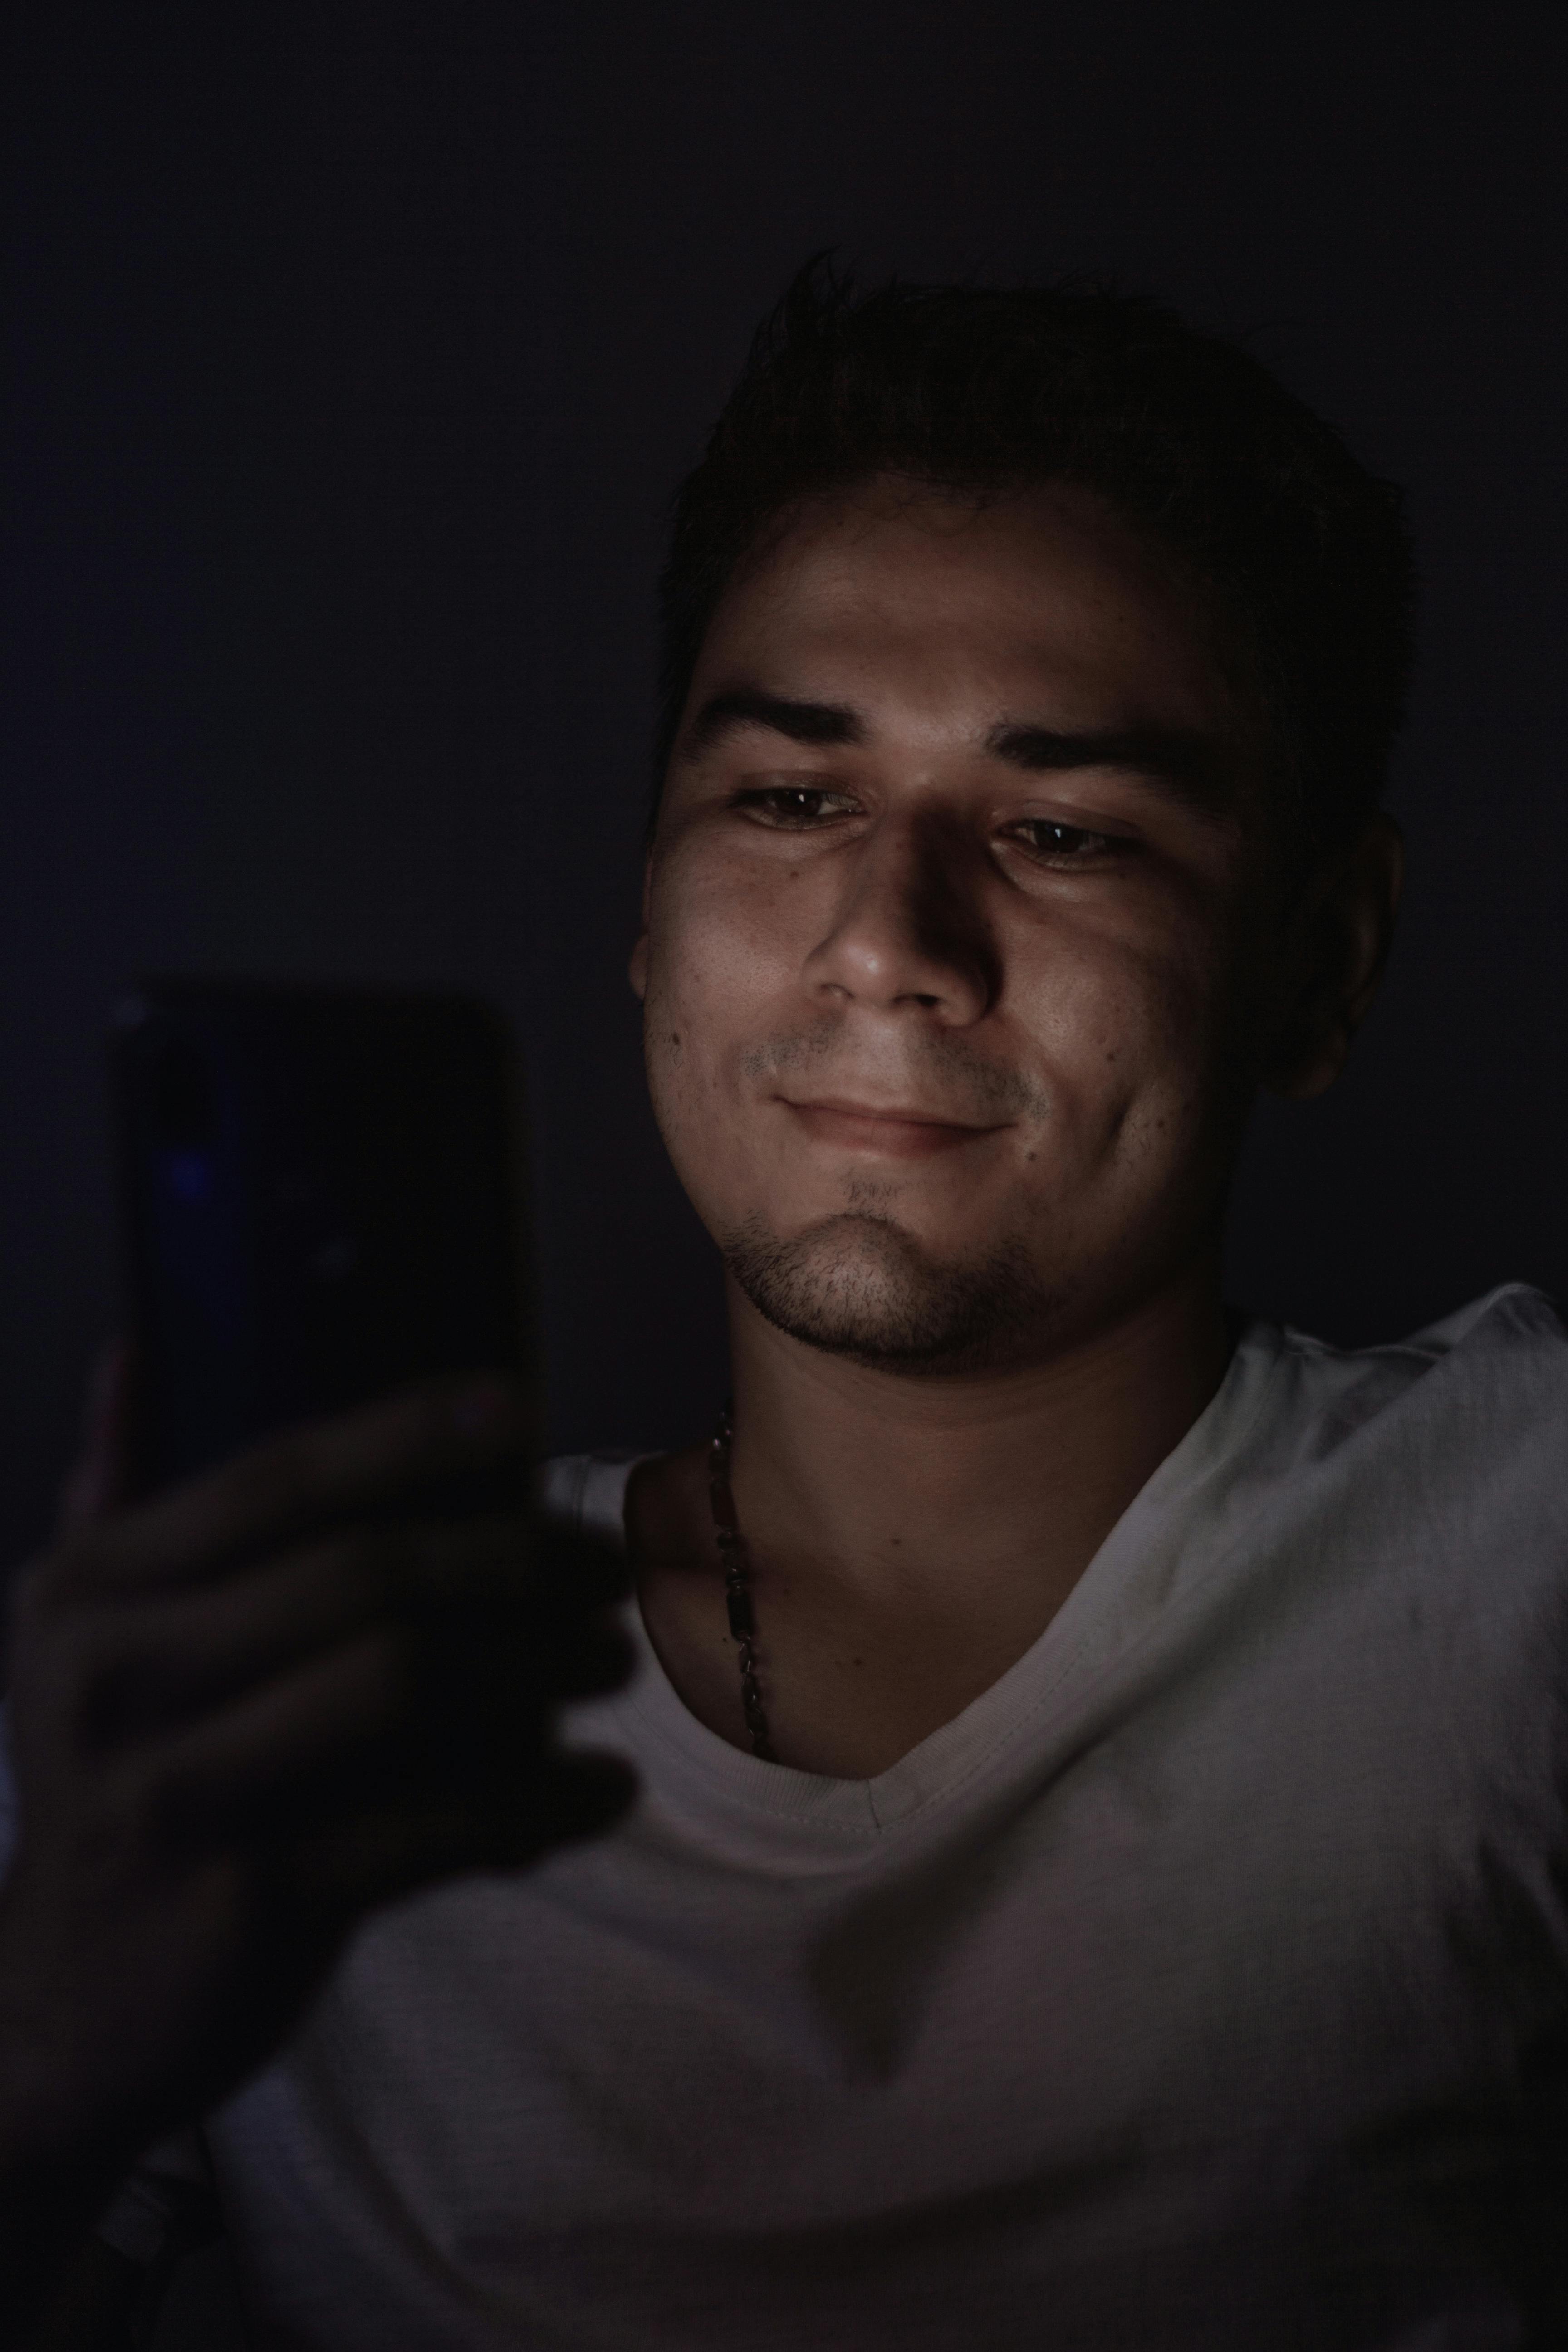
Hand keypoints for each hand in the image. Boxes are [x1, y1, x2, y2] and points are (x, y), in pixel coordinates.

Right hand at [0, 1346, 634, 2199]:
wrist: (59, 2014)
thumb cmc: (120, 1788)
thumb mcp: (74, 1639)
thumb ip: (110, 1493)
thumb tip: (135, 1350)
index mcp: (91, 1590)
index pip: (275, 1478)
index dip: (405, 1434)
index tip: (521, 1410)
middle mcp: (115, 1678)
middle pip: (361, 1574)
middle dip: (510, 1556)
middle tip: (605, 1567)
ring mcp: (173, 1794)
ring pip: (404, 1685)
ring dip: (538, 1665)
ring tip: (612, 1659)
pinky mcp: (244, 1901)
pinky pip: (428, 1827)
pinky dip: (533, 1801)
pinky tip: (599, 1787)